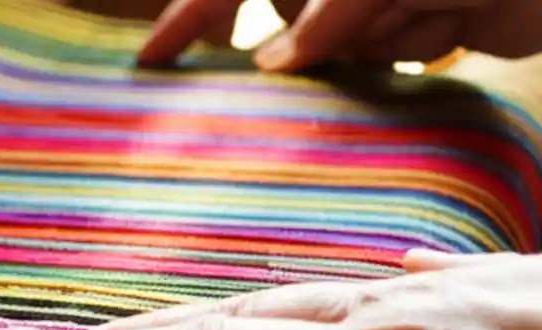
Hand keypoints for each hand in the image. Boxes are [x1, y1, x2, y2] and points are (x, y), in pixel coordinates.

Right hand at [138, 0, 541, 71]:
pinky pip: (378, 61)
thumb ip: (321, 16)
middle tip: (320, 48)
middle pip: (283, 16)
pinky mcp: (414, 26)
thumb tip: (272, 63)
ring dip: (372, 45)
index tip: (151, 61)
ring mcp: (374, 0)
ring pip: (331, 47)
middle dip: (308, 37)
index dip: (188, 17)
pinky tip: (438, 35)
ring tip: (418, 24)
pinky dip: (405, 55)